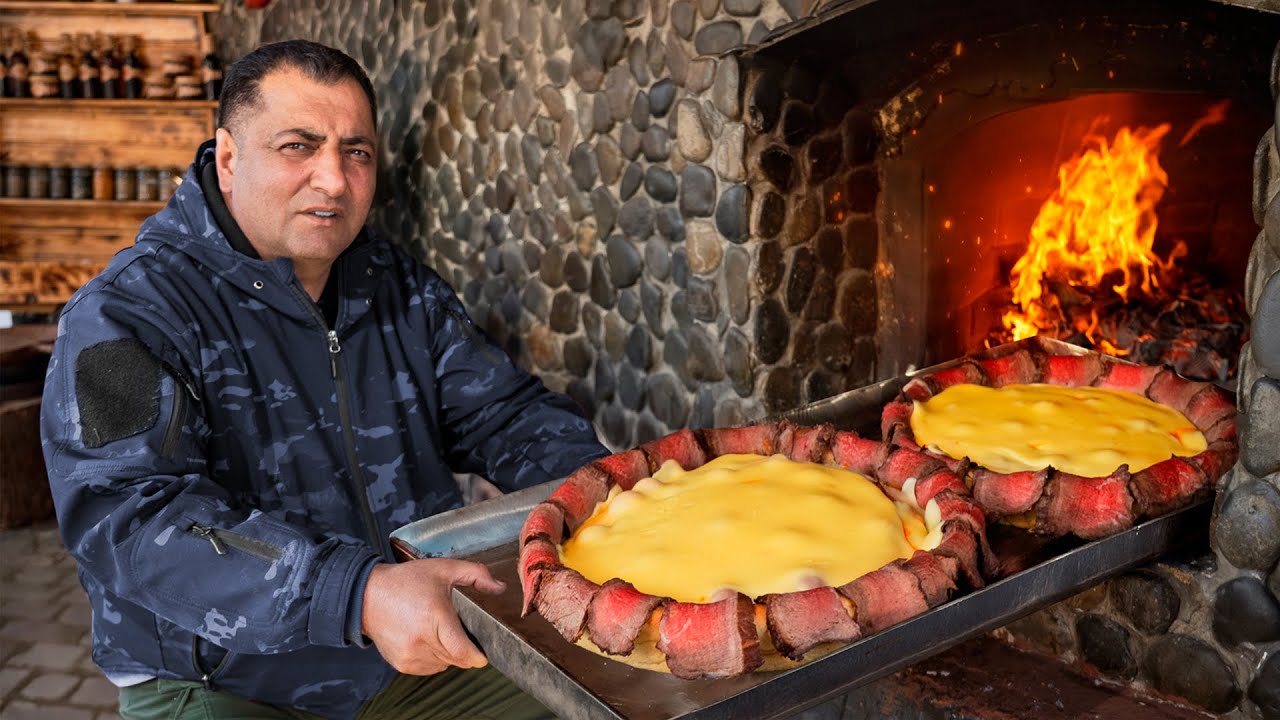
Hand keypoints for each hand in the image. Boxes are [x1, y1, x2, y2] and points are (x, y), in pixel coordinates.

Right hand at [360, 558, 504, 674]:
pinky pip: (429, 668)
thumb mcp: (443, 569)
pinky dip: (434, 658)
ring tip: (441, 632)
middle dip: (465, 650)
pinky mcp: (402, 663)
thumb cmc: (405, 581)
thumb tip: (499, 587)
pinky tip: (428, 639)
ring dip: (449, 654)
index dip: (477, 657)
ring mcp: (410, 654)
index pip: (462, 651)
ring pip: (444, 665)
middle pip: (456, 659)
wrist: (367, 595)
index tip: (484, 655)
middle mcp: (422, 639)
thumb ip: (475, 574)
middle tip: (461, 632)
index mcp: (435, 617)